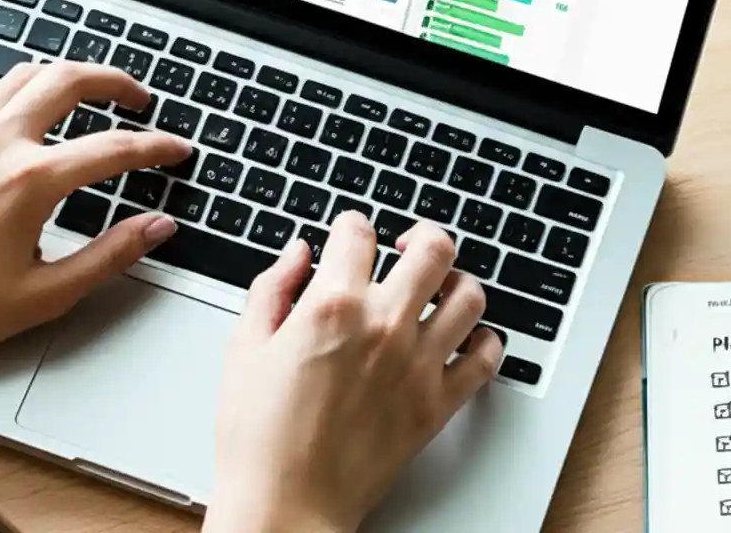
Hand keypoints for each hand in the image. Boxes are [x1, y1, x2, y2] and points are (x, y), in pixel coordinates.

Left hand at [0, 62, 191, 365]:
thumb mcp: (45, 294)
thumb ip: (110, 255)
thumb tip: (154, 228)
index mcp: (29, 182)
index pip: (114, 148)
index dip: (157, 147)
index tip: (177, 149)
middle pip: (68, 81)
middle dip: (115, 81)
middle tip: (140, 97)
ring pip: (26, 75)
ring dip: (68, 75)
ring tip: (92, 91)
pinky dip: (26, 89)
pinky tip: (35, 112)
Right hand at [204, 214, 503, 532]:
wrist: (285, 504)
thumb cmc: (258, 437)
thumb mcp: (244, 348)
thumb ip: (272, 289)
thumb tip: (298, 253)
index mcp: (332, 306)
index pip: (359, 231)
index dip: (352, 226)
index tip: (350, 235)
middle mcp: (383, 326)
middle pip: (433, 249)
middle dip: (421, 237)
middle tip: (409, 247)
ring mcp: (418, 364)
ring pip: (469, 295)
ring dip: (457, 284)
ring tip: (440, 290)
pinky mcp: (438, 403)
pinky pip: (486, 358)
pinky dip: (484, 342)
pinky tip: (465, 339)